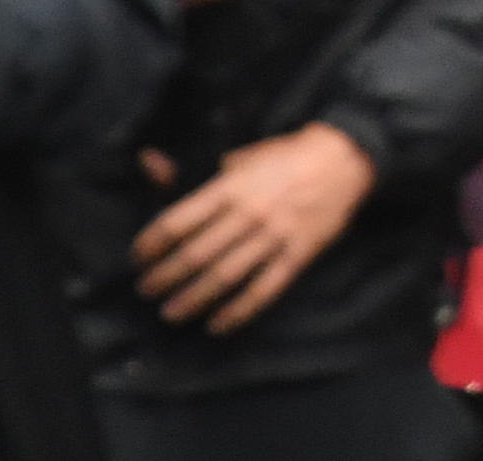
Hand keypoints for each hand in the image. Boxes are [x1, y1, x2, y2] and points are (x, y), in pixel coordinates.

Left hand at [130, 122, 375, 330]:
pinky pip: (264, 289)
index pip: (178, 221)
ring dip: (193, 299)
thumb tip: (148, 163)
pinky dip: (239, 311)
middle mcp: (250, 213)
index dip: (152, 244)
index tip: (138, 258)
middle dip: (165, 277)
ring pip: (225, 276)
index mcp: (232, 186)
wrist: (344, 158)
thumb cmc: (284, 157)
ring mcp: (275, 235)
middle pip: (196, 254)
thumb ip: (194, 170)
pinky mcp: (298, 254)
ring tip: (171, 313)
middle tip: (146, 291)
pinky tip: (217, 326)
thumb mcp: (239, 156)